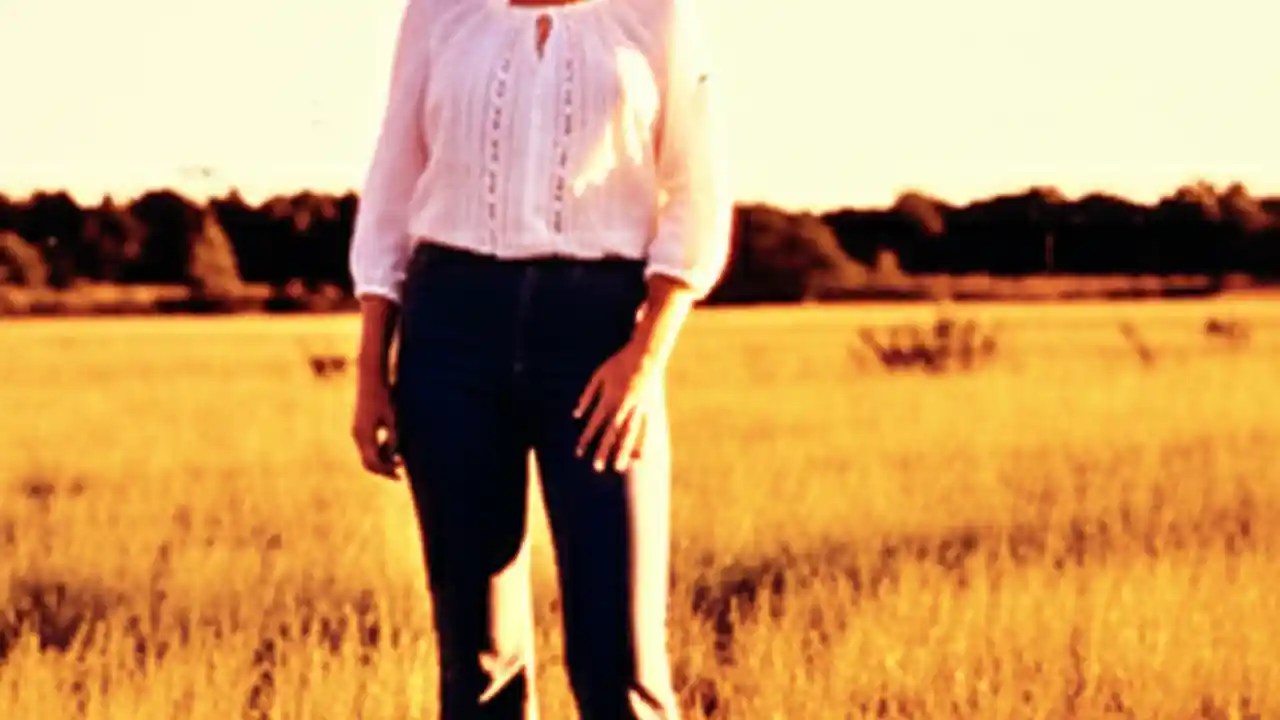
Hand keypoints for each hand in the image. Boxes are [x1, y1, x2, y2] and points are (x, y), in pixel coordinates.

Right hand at [351, 377, 401, 479]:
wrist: (371, 379)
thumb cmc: (385, 396)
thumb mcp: (393, 418)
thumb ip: (394, 438)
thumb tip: (396, 457)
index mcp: (365, 434)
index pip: (373, 461)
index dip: (386, 471)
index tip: (399, 475)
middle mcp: (357, 435)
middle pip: (368, 462)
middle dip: (383, 469)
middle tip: (399, 475)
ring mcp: (357, 431)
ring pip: (368, 454)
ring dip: (382, 460)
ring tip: (399, 462)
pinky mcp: (360, 427)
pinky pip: (368, 446)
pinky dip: (379, 451)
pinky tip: (393, 450)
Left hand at [574, 340, 663, 473]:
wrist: (645, 354)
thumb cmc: (619, 363)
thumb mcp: (598, 376)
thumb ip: (587, 395)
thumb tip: (576, 414)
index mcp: (609, 398)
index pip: (595, 423)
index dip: (586, 438)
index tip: (579, 452)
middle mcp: (623, 406)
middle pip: (611, 433)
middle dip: (603, 450)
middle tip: (597, 467)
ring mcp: (638, 408)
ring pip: (629, 434)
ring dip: (623, 451)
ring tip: (618, 467)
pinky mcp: (650, 408)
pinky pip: (646, 429)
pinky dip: (643, 443)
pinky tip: (640, 456)